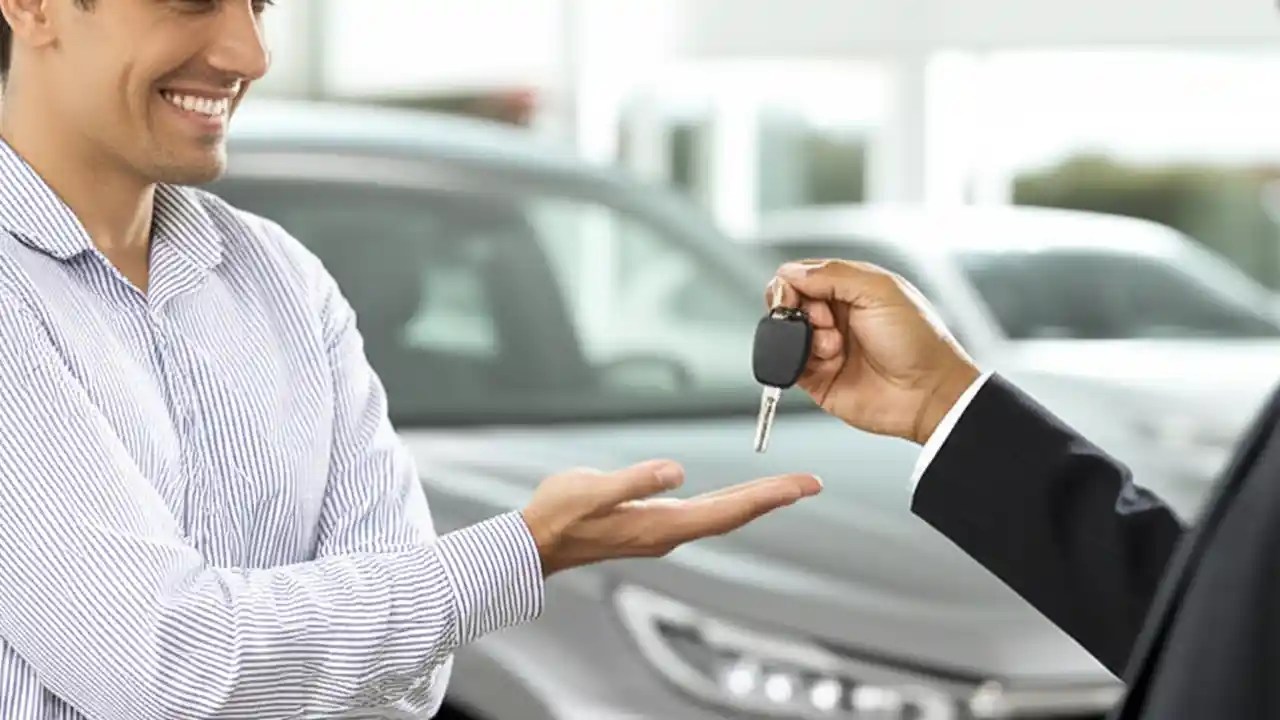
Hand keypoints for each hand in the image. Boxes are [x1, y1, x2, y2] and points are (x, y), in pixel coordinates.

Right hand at [521, 460, 821, 575]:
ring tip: (784, 489)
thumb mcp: (593, 490)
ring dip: (755, 501)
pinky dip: (729, 502)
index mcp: (662, 524)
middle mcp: (670, 532)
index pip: (728, 509)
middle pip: (734, 514)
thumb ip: (635, 480)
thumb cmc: (560, 514)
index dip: (769, 496)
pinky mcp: (652, 524)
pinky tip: (734, 497)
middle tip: (810, 483)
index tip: (803, 485)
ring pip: (722, 515)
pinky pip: (704, 513)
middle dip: (774, 497)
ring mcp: (662, 531)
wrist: (536, 542)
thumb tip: (677, 471)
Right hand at [767, 259, 980, 444]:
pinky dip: (798, 361)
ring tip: (835, 346)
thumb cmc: (919, 342)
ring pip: (784, 333)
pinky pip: (787, 364)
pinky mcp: (817, 377)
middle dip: (799, 310)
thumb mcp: (880, 290)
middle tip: (824, 319)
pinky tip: (829, 361)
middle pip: (787, 302)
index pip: (802, 274)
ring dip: (805, 338)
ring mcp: (825, 346)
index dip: (795, 282)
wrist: (926, 393)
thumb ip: (833, 274)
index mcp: (851, 288)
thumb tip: (791, 273)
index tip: (805, 294)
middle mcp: (835, 316)